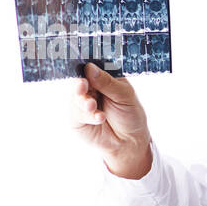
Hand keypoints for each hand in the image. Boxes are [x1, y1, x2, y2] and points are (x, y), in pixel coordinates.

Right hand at [71, 62, 152, 178]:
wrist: (129, 141)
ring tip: (93, 106)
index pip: (92, 65)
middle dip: (81, 84)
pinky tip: (99, 118)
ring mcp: (82, 101)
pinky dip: (88, 115)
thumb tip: (90, 68)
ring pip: (76, 96)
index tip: (84, 64)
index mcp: (104, 77)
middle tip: (83, 85)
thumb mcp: (124, 95)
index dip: (86, 63)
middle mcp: (91, 87)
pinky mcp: (77, 117)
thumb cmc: (130, 115)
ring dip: (84, 101)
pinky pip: (77, 113)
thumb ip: (107, 83)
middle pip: (79, 79)